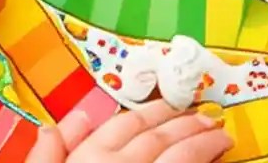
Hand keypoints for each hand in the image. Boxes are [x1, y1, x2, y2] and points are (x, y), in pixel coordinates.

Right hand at [26, 102, 232, 162]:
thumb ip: (46, 158)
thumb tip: (55, 128)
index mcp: (88, 160)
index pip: (127, 123)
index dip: (154, 112)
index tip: (170, 109)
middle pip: (159, 137)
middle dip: (187, 124)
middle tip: (206, 119)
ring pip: (182, 157)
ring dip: (204, 143)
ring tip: (221, 137)